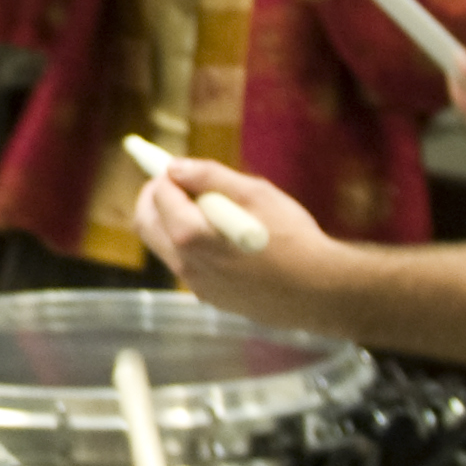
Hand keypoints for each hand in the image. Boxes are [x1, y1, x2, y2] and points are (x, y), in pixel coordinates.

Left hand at [131, 157, 339, 333]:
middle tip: (176, 184)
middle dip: (154, 199)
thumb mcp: (256, 194)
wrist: (318, 292)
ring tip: (208, 209)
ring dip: (172, 222)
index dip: (165, 176)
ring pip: (164, 247)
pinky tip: (225, 239)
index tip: (176, 167)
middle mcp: (185, 264)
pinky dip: (191, 245)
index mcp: (191, 235)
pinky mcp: (210, 298)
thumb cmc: (292, 238)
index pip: (158, 196)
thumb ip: (211, 177)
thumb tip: (176, 167)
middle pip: (146, 225)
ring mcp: (196, 286)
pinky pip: (187, 265)